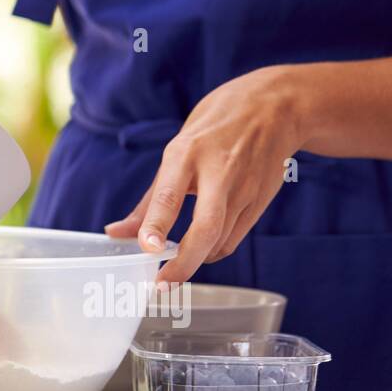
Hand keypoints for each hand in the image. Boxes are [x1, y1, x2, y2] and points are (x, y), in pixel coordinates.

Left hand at [104, 66, 304, 282]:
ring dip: (196, 260)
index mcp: (187, 153)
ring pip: (220, 240)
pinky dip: (214, 250)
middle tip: (163, 283)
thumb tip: (116, 233)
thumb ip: (149, 199)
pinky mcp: (260, 202)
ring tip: (174, 269)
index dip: (155, 226)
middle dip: (184, 263)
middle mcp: (217, 172)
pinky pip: (234, 237)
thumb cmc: (216, 126)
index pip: (169, 196)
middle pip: (204, 229)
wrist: (276, 107)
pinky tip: (200, 250)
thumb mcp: (177, 151)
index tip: (146, 249)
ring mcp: (243, 189)